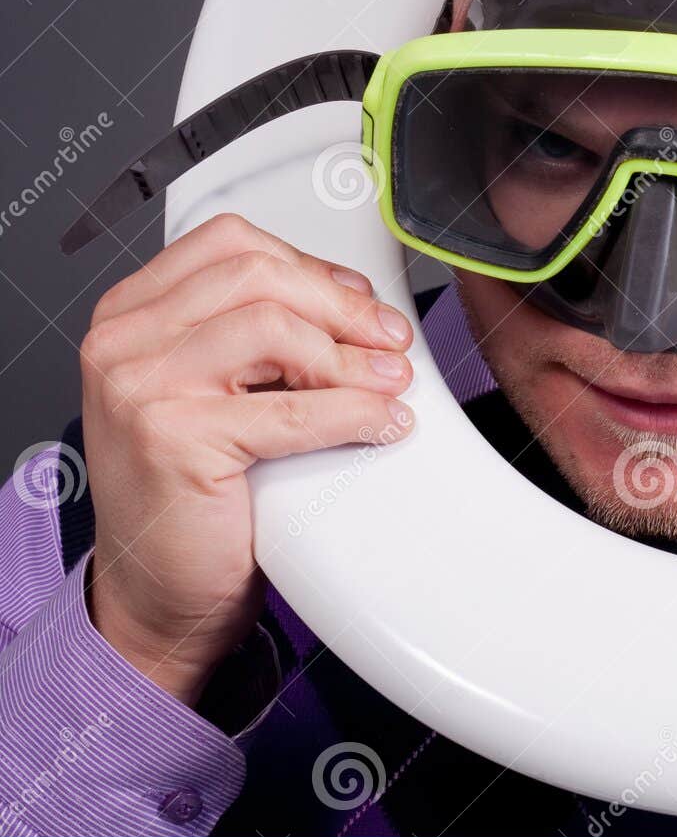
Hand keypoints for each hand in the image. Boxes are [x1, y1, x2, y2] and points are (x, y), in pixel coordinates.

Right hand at [79, 213, 415, 705]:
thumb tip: (356, 303)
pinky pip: (292, 410)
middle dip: (342, 306)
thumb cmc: (194, 493)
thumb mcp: (213, 390)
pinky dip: (354, 412)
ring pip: (276, 329)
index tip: (362, 300)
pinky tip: (382, 424)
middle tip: (391, 342)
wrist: (158, 591)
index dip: (312, 266)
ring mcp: (141, 386)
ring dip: (351, 358)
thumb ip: (255, 338)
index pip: (232, 245)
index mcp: (131, 314)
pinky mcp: (174, 438)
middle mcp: (124, 341)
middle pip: (258, 276)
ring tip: (390, 383)